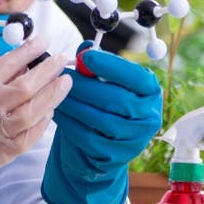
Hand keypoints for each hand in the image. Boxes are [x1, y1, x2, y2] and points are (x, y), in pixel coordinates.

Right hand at [0, 38, 71, 201]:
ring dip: (52, 95)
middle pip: (24, 87)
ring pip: (32, 112)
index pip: (3, 66)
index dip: (26, 52)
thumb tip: (15, 67)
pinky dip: (43, 122)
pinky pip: (29, 136)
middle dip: (47, 70)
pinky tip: (51, 110)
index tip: (41, 42)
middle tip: (62, 58)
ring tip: (65, 82)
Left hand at [41, 42, 162, 203]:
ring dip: (74, 104)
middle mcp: (149, 116)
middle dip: (85, 86)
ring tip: (52, 93)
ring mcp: (134, 140)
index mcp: (150, 93)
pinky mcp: (116, 156)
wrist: (96, 148)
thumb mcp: (102, 84)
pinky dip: (70, 124)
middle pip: (118, 100)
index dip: (112, 66)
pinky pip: (89, 138)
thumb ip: (95, 66)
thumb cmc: (100, 107)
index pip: (138, 78)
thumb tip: (85, 46)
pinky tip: (55, 113)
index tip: (86, 56)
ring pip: (102, 120)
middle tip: (60, 76)